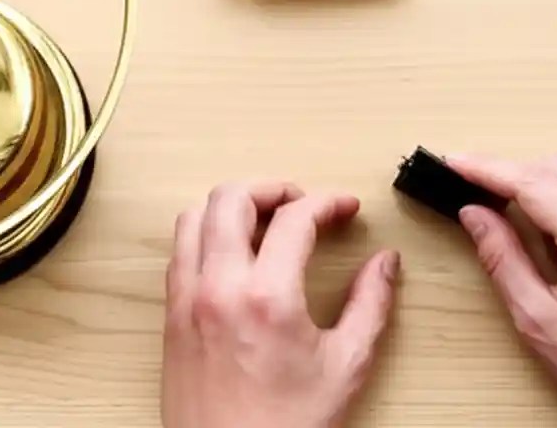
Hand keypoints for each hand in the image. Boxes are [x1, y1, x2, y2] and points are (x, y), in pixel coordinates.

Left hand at [161, 182, 400, 427]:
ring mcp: (187, 300)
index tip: (344, 208)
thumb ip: (370, 306)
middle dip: (271, 188)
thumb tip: (386, 264)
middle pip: (231, 198)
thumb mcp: (345, 368)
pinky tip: (234, 255)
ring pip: (194, 217)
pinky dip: (205, 236)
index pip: (294, 218)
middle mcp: (218, 288)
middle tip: (301, 204)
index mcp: (266, 298)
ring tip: (265, 222)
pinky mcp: (170, 316)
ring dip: (231, 207)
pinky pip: (180, 252)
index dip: (326, 202)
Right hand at [446, 154, 556, 427]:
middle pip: (556, 166)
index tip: (455, 162)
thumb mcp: (541, 323)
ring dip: (540, 175)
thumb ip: (503, 260)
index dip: (486, 169)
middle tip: (473, 185)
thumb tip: (474, 214)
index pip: (532, 183)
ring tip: (507, 200)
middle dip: (509, 170)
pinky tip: (550, 212)